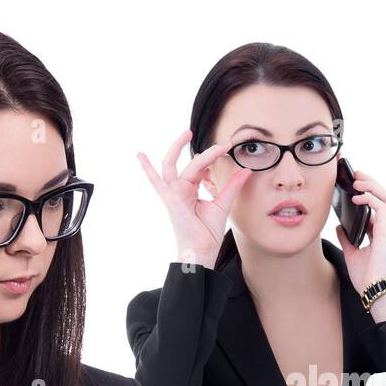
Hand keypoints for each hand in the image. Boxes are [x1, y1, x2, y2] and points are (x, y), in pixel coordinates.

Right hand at [138, 129, 252, 269]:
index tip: (228, 148)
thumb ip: (232, 186)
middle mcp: (180, 189)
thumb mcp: (222, 204)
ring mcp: (173, 193)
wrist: (201, 252)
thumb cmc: (207, 233)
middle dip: (202, 151)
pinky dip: (147, 169)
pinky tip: (140, 155)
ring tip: (188, 134)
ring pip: (174, 165)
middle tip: (216, 141)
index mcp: (191, 190)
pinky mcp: (171, 199)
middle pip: (190, 163)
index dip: (214, 158)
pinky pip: (156, 181)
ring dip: (178, 148)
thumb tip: (246, 170)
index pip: (201, 168)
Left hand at [334, 168, 385, 316]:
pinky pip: (381, 207)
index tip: (354, 184)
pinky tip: (358, 197)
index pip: (379, 206)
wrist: (376, 292)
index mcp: (382, 233)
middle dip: (371, 182)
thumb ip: (347, 239)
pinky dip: (370, 198)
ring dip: (372, 186)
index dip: (368, 192)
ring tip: (357, 180)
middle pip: (385, 196)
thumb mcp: (352, 253)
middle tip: (356, 174)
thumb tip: (339, 226)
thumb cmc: (368, 278)